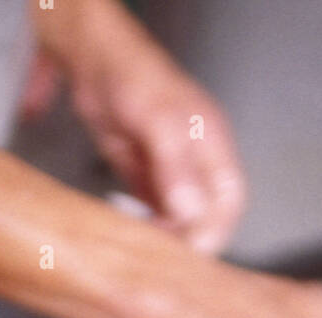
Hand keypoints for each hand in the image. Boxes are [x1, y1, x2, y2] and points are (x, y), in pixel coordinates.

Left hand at [38, 0, 245, 253]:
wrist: (92, 60)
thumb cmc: (131, 74)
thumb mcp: (157, 118)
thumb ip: (175, 164)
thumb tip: (190, 209)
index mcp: (212, 147)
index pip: (229, 202)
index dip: (217, 230)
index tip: (191, 251)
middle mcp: (196, 163)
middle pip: (206, 217)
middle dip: (188, 239)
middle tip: (159, 253)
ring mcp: (172, 172)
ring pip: (180, 219)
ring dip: (165, 237)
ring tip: (141, 244)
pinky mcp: (147, 177)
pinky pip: (154, 212)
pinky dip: (145, 227)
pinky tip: (129, 231)